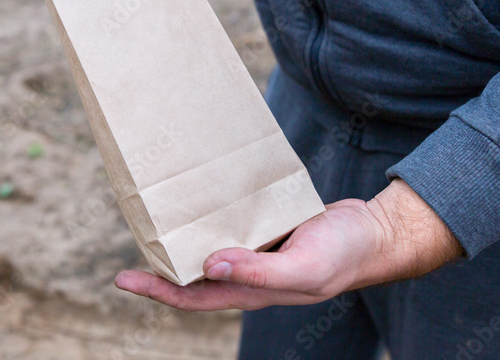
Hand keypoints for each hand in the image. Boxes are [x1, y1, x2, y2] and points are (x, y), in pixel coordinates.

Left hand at [114, 179, 462, 310]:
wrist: (377, 232)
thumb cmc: (344, 254)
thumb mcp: (304, 268)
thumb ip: (259, 271)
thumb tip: (210, 267)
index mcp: (252, 291)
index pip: (193, 298)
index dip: (157, 290)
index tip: (122, 279)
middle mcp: (248, 274)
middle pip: (192, 277)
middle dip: (159, 268)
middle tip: (130, 241)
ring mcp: (257, 252)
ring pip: (209, 250)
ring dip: (181, 241)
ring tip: (152, 220)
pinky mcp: (266, 229)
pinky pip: (229, 226)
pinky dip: (209, 217)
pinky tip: (197, 200)